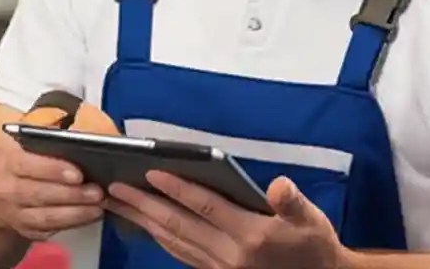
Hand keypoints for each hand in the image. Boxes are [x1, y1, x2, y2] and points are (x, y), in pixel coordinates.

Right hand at [0, 131, 105, 240]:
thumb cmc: (21, 158)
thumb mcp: (26, 139)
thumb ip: (49, 134)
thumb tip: (79, 134)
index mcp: (4, 157)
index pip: (26, 165)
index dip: (52, 170)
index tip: (77, 174)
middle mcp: (2, 186)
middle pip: (38, 193)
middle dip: (71, 194)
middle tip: (97, 191)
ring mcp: (11, 212)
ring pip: (45, 217)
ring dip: (75, 212)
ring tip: (99, 205)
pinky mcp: (23, 229)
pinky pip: (49, 229)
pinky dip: (72, 223)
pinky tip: (90, 215)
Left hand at [105, 171, 345, 268]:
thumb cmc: (313, 244)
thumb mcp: (312, 219)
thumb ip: (292, 202)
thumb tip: (279, 186)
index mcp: (251, 236)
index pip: (206, 207)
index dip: (178, 188)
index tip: (152, 171)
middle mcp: (230, 255)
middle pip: (178, 225)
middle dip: (144, 205)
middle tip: (115, 187)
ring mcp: (220, 268)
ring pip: (173, 241)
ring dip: (143, 221)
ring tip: (119, 203)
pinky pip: (180, 254)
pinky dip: (159, 238)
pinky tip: (146, 226)